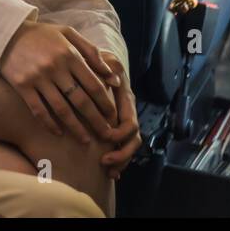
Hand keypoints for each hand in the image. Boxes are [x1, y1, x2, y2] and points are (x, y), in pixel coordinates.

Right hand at [0, 22, 119, 142]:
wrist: (4, 33)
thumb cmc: (40, 34)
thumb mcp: (68, 33)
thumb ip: (91, 51)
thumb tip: (112, 76)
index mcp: (69, 55)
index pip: (93, 85)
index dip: (105, 103)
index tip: (112, 116)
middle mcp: (55, 67)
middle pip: (81, 101)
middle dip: (96, 121)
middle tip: (106, 135)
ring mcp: (37, 78)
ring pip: (61, 109)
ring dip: (76, 128)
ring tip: (86, 140)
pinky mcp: (22, 85)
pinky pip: (38, 110)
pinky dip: (49, 124)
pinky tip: (58, 132)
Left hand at [97, 51, 140, 178]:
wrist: (96, 58)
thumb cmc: (98, 59)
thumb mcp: (103, 59)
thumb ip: (107, 67)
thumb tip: (114, 80)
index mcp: (126, 99)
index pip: (130, 122)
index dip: (120, 134)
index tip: (106, 138)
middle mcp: (128, 111)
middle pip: (134, 139)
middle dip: (122, 154)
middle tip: (104, 162)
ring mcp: (123, 119)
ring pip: (130, 146)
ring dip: (121, 160)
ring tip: (109, 171)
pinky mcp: (116, 124)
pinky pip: (122, 145)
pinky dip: (119, 159)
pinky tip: (111, 172)